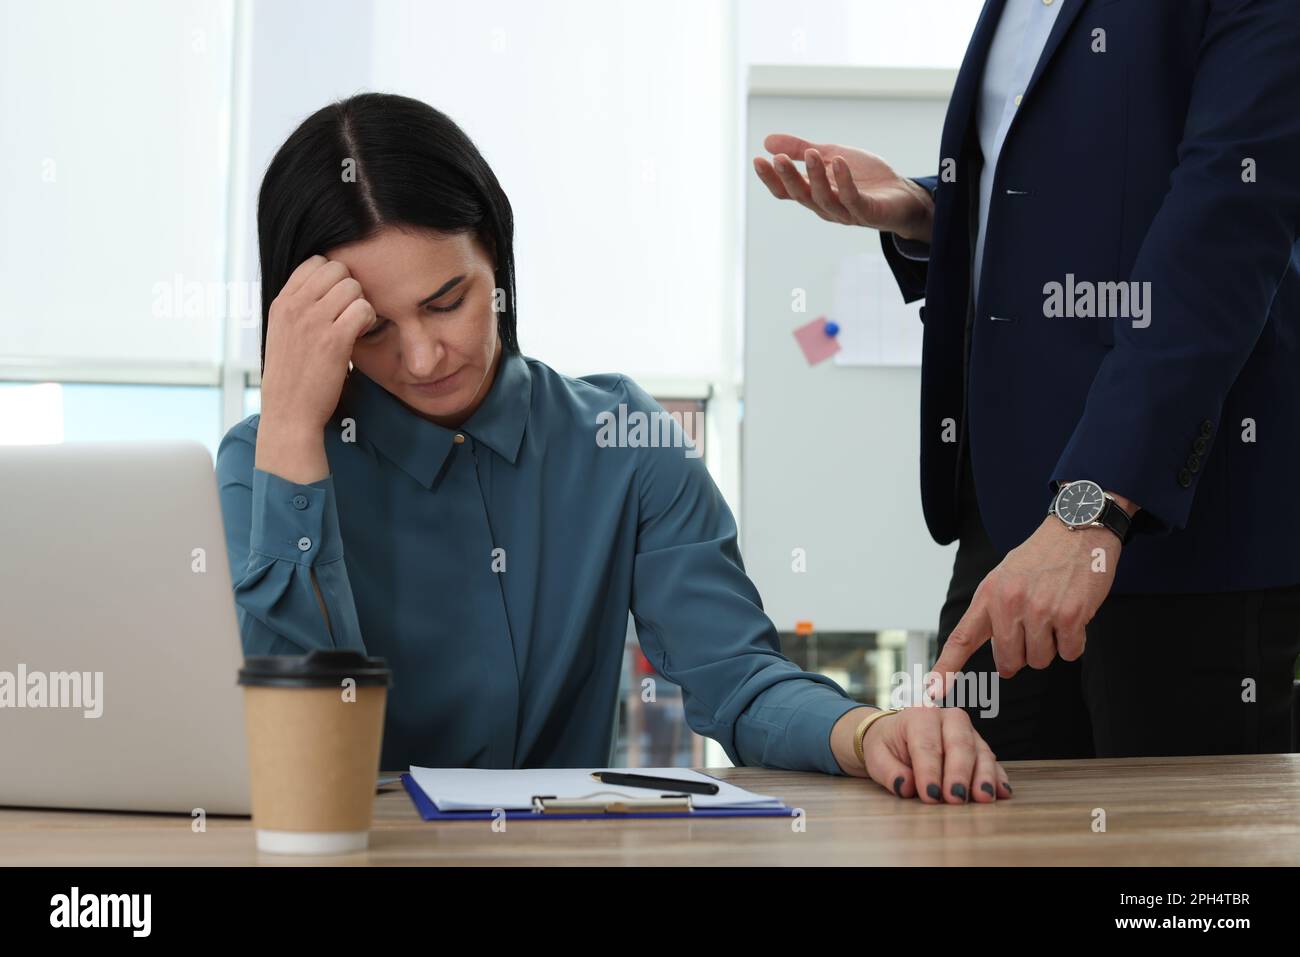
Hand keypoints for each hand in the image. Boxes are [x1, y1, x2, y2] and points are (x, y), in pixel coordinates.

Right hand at [260, 255, 375, 433]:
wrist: (288, 412)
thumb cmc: (291, 376)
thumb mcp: (283, 333)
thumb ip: (299, 308)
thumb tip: (325, 288)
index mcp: (282, 303)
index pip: (315, 262)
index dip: (333, 278)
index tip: (335, 302)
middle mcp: (295, 307)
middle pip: (338, 269)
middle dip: (350, 289)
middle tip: (348, 314)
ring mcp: (313, 322)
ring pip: (353, 286)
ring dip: (360, 305)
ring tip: (354, 327)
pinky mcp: (334, 340)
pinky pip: (363, 309)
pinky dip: (367, 320)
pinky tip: (360, 335)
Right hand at [753, 133, 933, 241]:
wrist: (902, 196)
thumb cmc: (866, 179)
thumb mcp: (831, 156)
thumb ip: (802, 149)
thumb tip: (767, 141)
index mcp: (814, 194)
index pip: (786, 191)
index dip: (771, 178)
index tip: (758, 159)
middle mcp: (826, 207)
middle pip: (801, 195)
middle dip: (788, 177)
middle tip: (778, 158)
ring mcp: (846, 212)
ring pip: (823, 198)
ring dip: (815, 176)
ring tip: (810, 154)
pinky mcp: (867, 212)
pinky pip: (852, 200)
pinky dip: (844, 182)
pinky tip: (838, 163)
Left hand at [834, 706, 1011, 803]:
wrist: (896, 736)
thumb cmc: (886, 746)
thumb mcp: (876, 757)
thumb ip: (889, 771)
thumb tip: (905, 786)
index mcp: (919, 715)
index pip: (926, 745)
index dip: (929, 771)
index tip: (930, 795)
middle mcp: (948, 718)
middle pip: (959, 744)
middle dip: (959, 773)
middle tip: (956, 798)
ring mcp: (967, 731)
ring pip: (980, 751)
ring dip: (984, 776)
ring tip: (984, 797)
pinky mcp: (979, 746)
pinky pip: (991, 760)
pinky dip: (997, 777)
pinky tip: (1001, 793)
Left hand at [932, 515, 1122, 689]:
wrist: (1077, 530)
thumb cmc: (1040, 556)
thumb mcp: (1003, 576)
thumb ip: (995, 612)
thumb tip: (1001, 655)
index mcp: (989, 595)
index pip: (962, 638)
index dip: (946, 668)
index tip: (933, 690)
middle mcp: (1010, 603)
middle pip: (1011, 661)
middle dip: (1023, 654)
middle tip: (1034, 629)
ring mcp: (1041, 610)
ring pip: (1041, 660)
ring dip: (1051, 646)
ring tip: (1054, 614)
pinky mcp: (1071, 615)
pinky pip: (1070, 652)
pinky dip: (1074, 641)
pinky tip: (1074, 615)